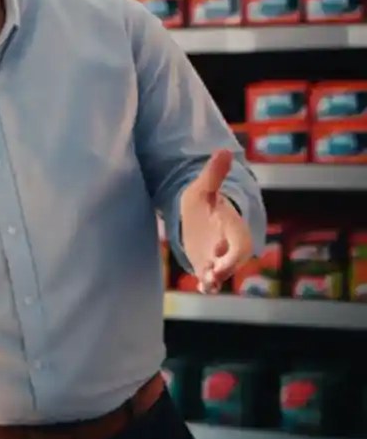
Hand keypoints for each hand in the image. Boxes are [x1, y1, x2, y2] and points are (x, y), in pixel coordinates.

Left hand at [178, 149, 252, 293]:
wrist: (197, 214)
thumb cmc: (204, 200)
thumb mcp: (205, 187)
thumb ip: (214, 173)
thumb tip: (224, 150)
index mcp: (234, 228)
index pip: (241, 244)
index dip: (234, 251)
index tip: (222, 256)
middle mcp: (229, 246)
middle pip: (234, 262)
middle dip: (225, 268)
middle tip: (212, 274)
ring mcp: (218, 258)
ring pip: (222, 273)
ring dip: (215, 279)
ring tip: (206, 284)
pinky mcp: (206, 266)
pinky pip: (210, 278)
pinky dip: (208, 284)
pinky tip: (202, 287)